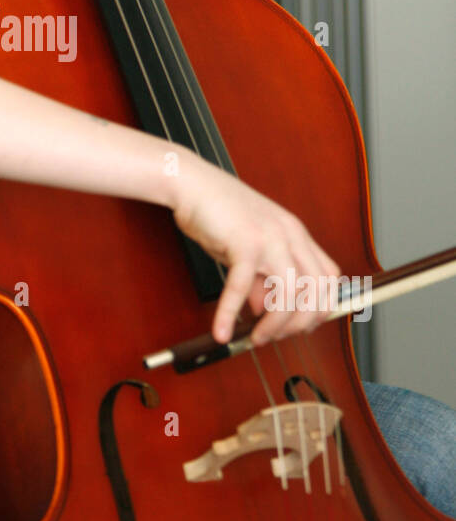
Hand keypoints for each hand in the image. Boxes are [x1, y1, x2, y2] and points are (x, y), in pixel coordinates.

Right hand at [167, 149, 342, 345]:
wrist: (192, 183)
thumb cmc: (218, 212)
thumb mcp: (248, 247)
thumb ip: (261, 278)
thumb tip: (262, 310)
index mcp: (296, 233)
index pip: (328, 277)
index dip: (320, 306)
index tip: (301, 326)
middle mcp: (290, 235)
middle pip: (316, 290)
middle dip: (300, 322)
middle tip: (277, 336)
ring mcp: (270, 237)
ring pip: (289, 293)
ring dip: (274, 324)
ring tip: (256, 337)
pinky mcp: (244, 242)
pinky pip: (241, 287)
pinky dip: (230, 314)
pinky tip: (222, 330)